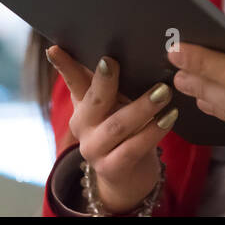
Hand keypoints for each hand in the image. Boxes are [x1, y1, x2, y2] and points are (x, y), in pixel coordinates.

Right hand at [47, 46, 176, 213]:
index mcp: (83, 105)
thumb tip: (127, 48)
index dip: (65, 65)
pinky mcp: (112, 167)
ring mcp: (95, 149)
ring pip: (117, 125)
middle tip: (114, 61)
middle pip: (94, 100)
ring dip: (142, 107)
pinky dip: (153, 132)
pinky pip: (133, 148)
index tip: (55, 48)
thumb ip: (114, 83)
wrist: (127, 176)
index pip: (73, 81)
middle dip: (104, 80)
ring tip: (163, 92)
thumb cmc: (125, 130)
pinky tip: (169, 118)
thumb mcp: (115, 105)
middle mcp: (83, 126)